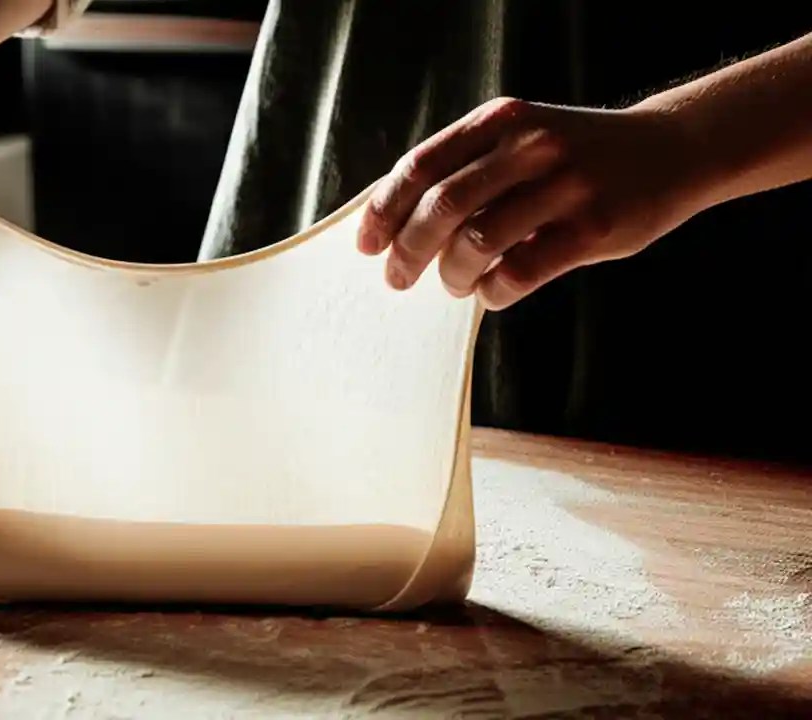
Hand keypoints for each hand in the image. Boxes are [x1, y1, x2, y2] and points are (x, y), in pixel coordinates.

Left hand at [357, 97, 706, 308]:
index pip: (421, 166)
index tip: (367, 246)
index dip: (385, 211)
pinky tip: (492, 292)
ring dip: (453, 275)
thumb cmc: (576, 155)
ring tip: (456, 284)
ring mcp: (566, 185)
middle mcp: (530, 146)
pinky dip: (494, 291)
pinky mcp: (595, 227)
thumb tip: (396, 221)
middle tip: (398, 279)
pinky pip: (521, 272)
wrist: (673, 148)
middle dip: (408, 251)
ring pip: (478, 243)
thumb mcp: (522, 136)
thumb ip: (468, 165)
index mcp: (501, 120)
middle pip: (442, 206)